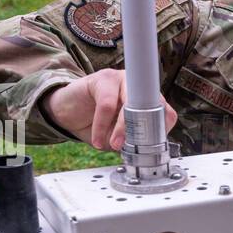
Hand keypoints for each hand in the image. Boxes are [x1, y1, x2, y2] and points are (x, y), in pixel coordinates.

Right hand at [43, 69, 177, 150]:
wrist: (67, 112)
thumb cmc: (97, 124)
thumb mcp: (119, 137)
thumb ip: (132, 141)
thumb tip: (146, 154)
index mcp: (146, 101)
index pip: (165, 112)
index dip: (162, 129)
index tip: (154, 148)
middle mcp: (137, 87)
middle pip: (151, 106)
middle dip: (144, 130)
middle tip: (135, 147)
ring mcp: (120, 80)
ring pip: (130, 103)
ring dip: (123, 128)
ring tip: (114, 144)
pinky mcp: (101, 79)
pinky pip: (106, 104)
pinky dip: (101, 126)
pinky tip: (97, 139)